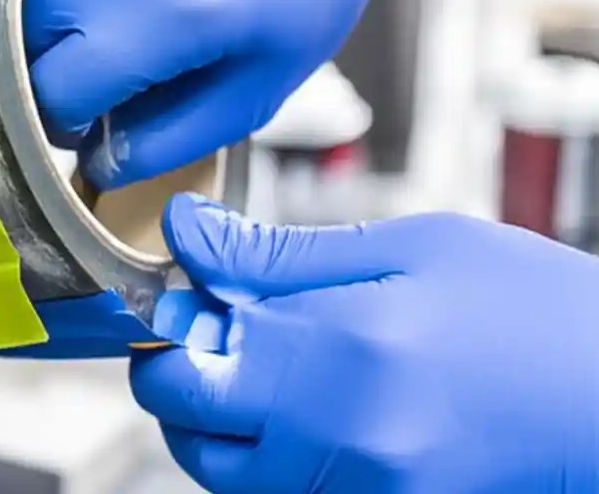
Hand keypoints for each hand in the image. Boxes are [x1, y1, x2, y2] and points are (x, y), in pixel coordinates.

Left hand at [131, 194, 598, 492]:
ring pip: (224, 476)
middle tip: (219, 332)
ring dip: (215, 422)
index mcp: (339, 354)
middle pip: (187, 429)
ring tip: (263, 371)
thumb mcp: (413, 249)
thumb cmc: (532, 313)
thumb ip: (281, 254)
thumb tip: (185, 231)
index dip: (169, 323)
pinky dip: (265, 459)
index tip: (191, 293)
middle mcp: (336, 441)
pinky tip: (306, 413)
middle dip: (180, 375)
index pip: (183, 359)